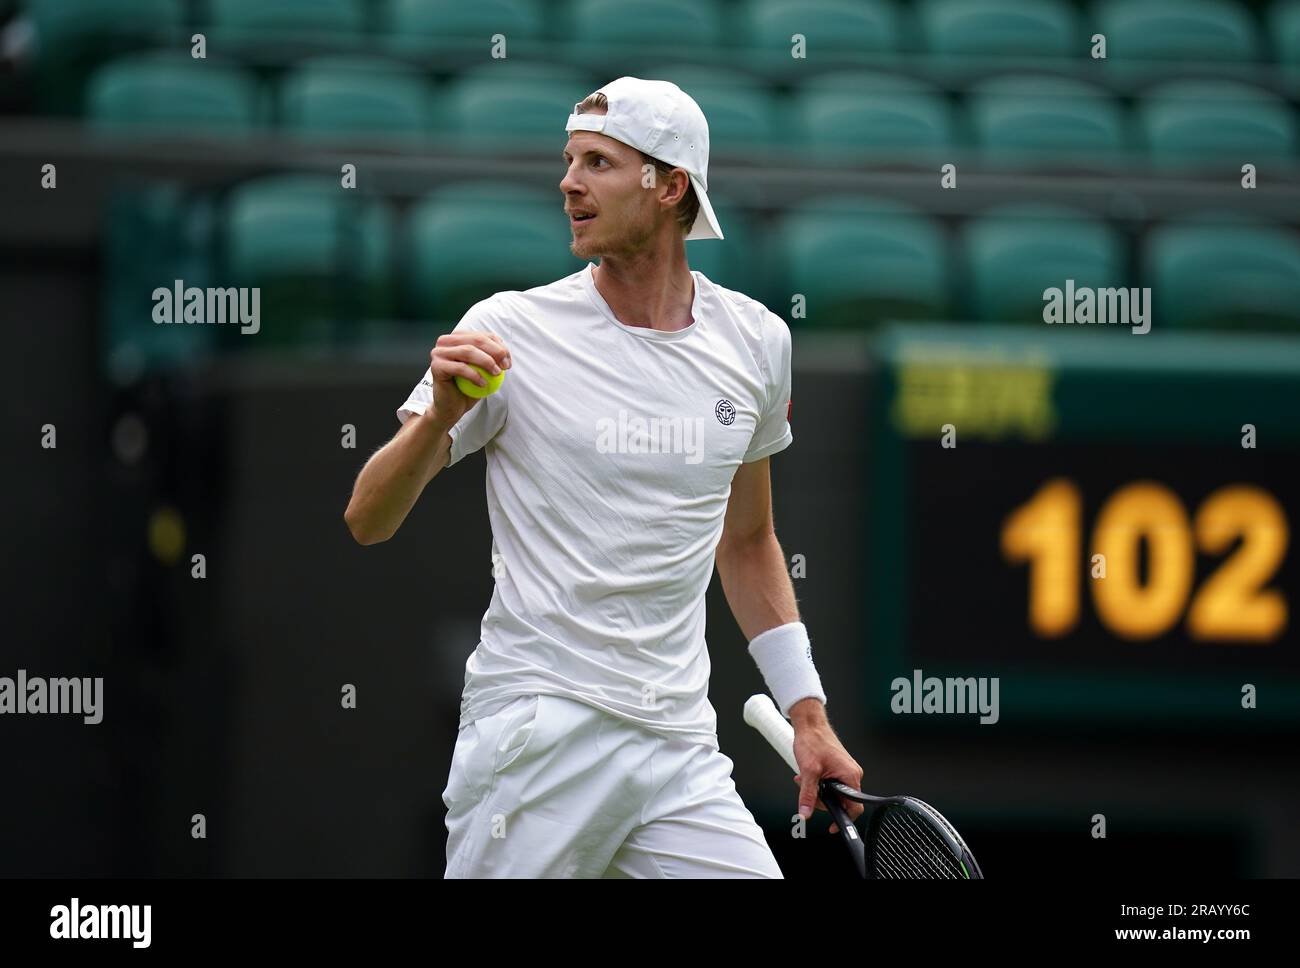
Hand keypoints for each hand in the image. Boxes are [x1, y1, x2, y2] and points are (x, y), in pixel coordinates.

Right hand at [428, 331, 511, 425]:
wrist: (450, 407)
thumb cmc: (468, 388)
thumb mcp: (484, 371)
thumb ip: (492, 358)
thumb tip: (506, 353)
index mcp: (458, 337)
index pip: (483, 336)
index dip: (500, 347)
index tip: (508, 362)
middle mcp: (446, 341)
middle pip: (476, 340)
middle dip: (496, 352)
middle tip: (505, 367)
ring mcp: (438, 353)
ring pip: (468, 351)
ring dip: (487, 362)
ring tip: (496, 374)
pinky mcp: (436, 366)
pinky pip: (460, 367)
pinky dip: (475, 375)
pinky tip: (483, 384)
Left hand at [789, 705, 864, 834]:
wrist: (810, 725)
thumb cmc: (813, 741)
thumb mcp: (808, 771)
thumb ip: (807, 794)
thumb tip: (805, 812)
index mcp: (850, 775)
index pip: (854, 806)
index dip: (842, 817)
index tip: (832, 825)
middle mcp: (851, 774)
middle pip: (841, 800)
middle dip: (821, 799)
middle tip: (808, 791)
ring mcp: (845, 771)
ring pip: (833, 792)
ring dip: (817, 790)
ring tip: (805, 779)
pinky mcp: (838, 768)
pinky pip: (831, 783)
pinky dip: (818, 783)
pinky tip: (808, 775)